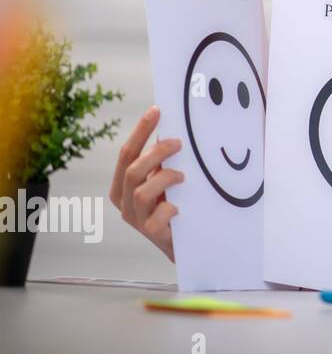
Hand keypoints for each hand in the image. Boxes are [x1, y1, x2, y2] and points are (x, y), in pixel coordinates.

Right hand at [108, 106, 183, 261]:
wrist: (186, 242)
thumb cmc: (174, 205)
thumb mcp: (165, 181)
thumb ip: (162, 161)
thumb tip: (173, 130)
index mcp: (123, 185)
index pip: (127, 153)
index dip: (140, 131)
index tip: (156, 111)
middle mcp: (124, 201)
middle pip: (132, 170)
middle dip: (156, 153)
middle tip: (179, 143)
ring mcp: (136, 219)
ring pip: (141, 191)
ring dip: (165, 178)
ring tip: (183, 177)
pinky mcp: (151, 234)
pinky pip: (158, 216)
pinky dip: (170, 207)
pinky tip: (181, 206)